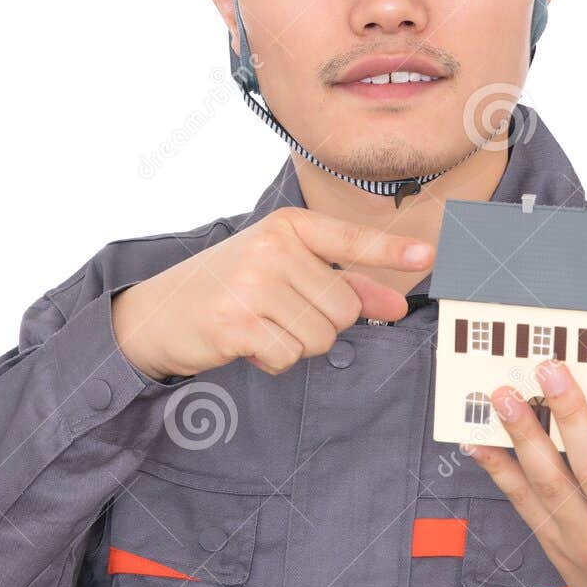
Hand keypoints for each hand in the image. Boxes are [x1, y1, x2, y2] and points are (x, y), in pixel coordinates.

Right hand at [111, 207, 433, 381]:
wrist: (158, 312)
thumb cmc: (231, 288)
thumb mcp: (284, 272)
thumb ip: (343, 285)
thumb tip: (396, 307)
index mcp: (287, 226)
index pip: (349, 240)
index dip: (390, 253)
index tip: (428, 256)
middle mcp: (271, 248)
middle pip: (344, 308)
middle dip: (322, 323)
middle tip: (279, 313)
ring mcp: (251, 284)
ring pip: (321, 336)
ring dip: (297, 343)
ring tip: (261, 325)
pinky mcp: (236, 323)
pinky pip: (289, 357)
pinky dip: (274, 360)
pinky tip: (247, 342)